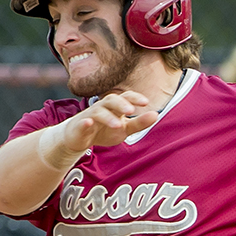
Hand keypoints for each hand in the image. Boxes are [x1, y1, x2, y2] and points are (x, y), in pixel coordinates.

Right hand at [38, 91, 158, 167]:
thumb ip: (139, 123)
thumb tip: (156, 114)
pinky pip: (82, 122)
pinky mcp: (79, 126)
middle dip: (121, 104)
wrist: (79, 138)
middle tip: (131, 111)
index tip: (146, 102)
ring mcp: (89, 116)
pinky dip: (85, 122)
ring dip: (108, 117)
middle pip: (110, 100)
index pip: (125, 97)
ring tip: (118, 124)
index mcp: (114, 107)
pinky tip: (89, 123)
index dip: (134, 98)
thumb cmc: (104, 130)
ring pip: (98, 111)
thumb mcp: (124, 129)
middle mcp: (102, 107)